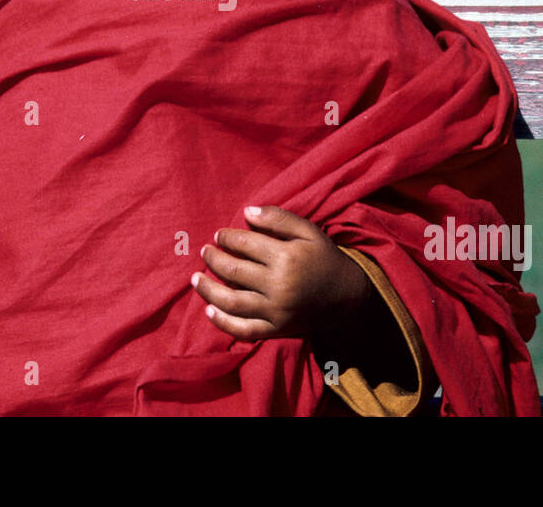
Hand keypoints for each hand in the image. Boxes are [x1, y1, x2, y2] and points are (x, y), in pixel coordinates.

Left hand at [192, 205, 372, 341]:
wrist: (348, 296)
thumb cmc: (324, 258)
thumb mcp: (308, 231)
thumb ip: (278, 218)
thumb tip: (246, 212)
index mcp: (286, 257)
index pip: (244, 244)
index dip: (227, 237)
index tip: (218, 235)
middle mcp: (278, 285)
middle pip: (233, 270)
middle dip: (213, 259)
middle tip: (204, 252)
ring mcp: (276, 310)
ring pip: (232, 301)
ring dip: (208, 289)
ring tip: (195, 279)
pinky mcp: (276, 329)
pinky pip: (244, 329)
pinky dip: (223, 323)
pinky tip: (209, 310)